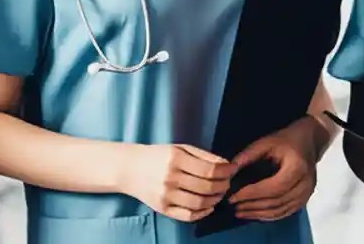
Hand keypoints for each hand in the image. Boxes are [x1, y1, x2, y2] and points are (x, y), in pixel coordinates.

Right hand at [119, 144, 237, 221]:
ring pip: (200, 203)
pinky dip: (203, 212)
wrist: (129, 168)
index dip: (226, 171)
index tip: (233, 169)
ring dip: (216, 199)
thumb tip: (226, 165)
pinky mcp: (163, 209)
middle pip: (207, 187)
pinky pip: (188, 215)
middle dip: (223, 185)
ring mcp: (166, 196)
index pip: (210, 169)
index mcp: (176, 159)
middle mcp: (171, 178)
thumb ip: (203, 155)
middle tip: (228, 182)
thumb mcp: (179, 148)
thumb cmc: (158, 156)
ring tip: (220, 193)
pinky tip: (209, 206)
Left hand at [228, 116, 323, 221]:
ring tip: (241, 212)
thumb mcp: (266, 142)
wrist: (309, 140)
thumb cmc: (286, 140)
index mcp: (297, 166)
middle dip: (253, 206)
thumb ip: (248, 155)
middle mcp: (305, 183)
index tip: (233, 197)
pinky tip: (255, 214)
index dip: (252, 194)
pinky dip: (269, 216)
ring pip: (281, 210)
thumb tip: (229, 171)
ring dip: (259, 214)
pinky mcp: (305, 199)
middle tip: (234, 207)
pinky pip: (286, 212)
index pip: (273, 187)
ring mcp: (307, 193)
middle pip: (277, 201)